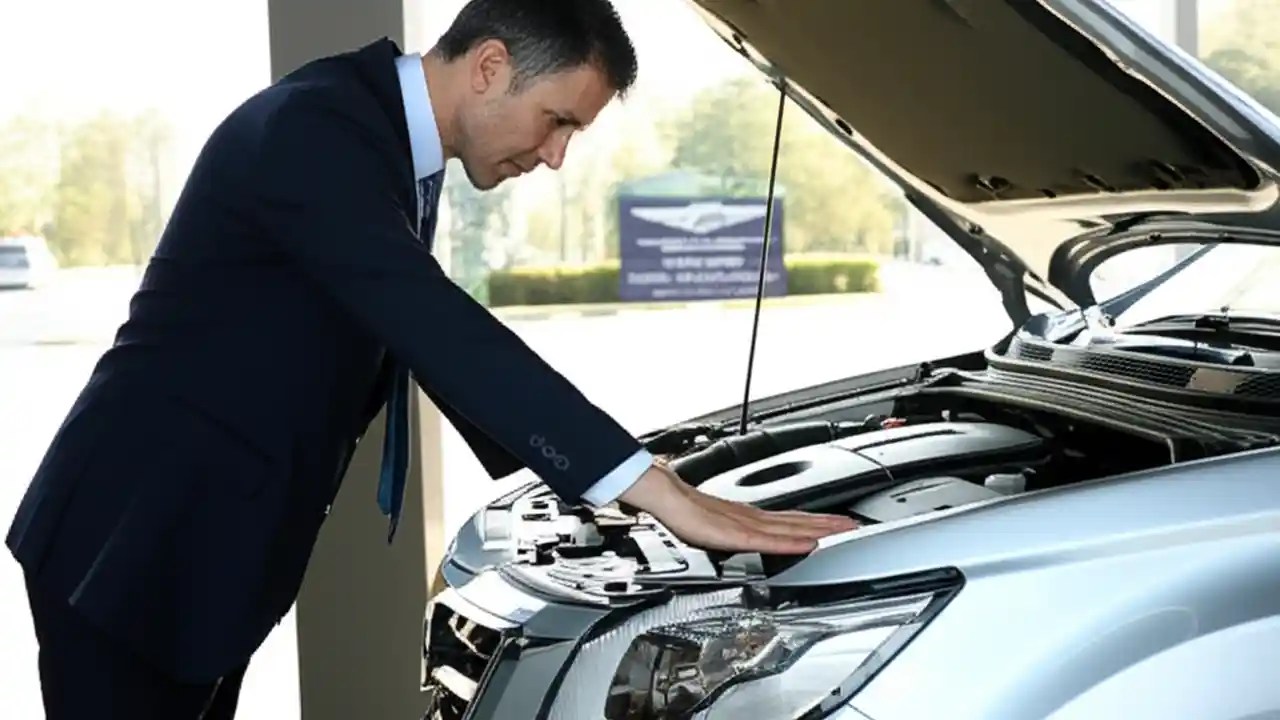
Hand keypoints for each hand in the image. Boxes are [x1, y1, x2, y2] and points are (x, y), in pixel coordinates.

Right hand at [617, 462, 859, 554]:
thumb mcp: (715, 523)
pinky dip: (792, 542)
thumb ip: (733, 530)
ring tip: (842, 529)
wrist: (667, 497)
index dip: (816, 521)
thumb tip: (741, 534)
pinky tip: (808, 544)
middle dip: (827, 523)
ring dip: (819, 529)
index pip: (790, 520)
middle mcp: (754, 517)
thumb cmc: (684, 509)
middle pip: (798, 521)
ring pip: (791, 528)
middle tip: (853, 524)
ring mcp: (748, 524)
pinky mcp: (738, 533)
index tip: (837, 522)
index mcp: (750, 517)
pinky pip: (770, 540)